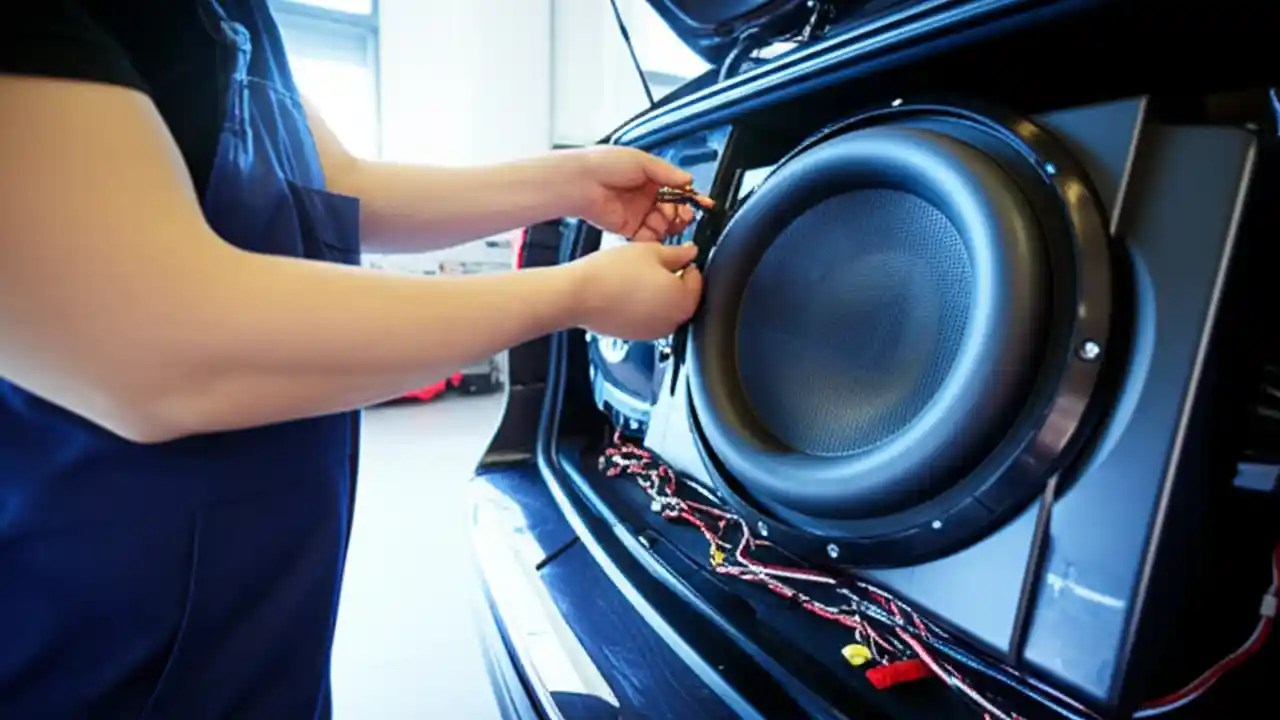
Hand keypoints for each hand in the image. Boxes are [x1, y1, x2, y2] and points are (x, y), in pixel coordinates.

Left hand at [566, 146, 714, 242]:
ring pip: (663, 225)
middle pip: (672, 210)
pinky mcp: (628, 228)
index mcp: (649, 176)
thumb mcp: (641, 160)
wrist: (580, 182)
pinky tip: (659, 232)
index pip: (676, 189)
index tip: (701, 203)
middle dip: (681, 213)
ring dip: (670, 225)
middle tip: (684, 215)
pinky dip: (655, 237)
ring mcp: (636, 213)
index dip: (689, 197)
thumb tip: (687, 179)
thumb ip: (667, 172)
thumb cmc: (603, 164)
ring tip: (671, 222)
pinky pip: (647, 237)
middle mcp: (644, 196)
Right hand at [567, 242, 702, 339]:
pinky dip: (643, 306)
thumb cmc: (612, 274)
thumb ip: (678, 253)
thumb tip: (691, 252)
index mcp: (684, 301)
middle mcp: (673, 322)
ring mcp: (655, 332)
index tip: (674, 256)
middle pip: (683, 297)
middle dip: (672, 281)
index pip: (697, 279)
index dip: (686, 263)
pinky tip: (627, 292)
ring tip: (635, 278)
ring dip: (657, 294)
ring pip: (665, 308)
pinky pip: (649, 318)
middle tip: (651, 265)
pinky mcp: (637, 337)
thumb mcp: (652, 251)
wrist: (579, 296)